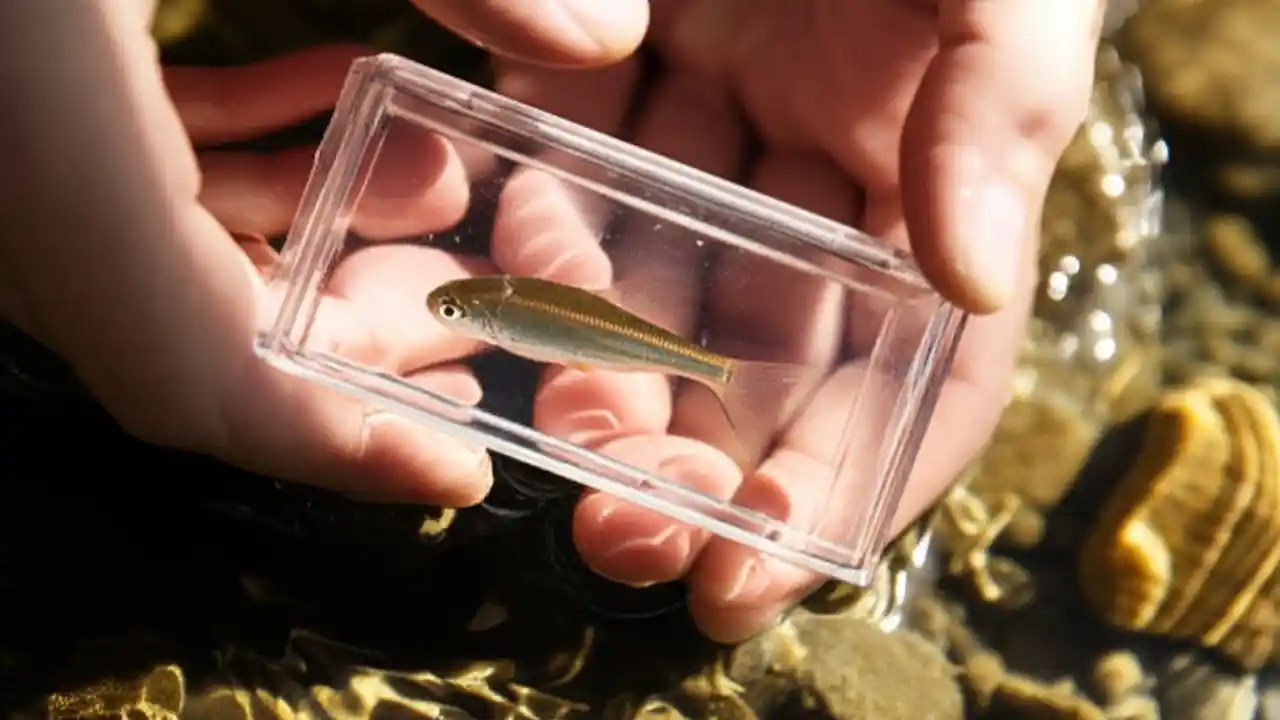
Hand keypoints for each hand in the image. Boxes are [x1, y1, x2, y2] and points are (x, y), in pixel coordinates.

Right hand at [0, 6, 523, 506]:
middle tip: (476, 326)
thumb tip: (603, 37)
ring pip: (149, 248)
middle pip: (186, 333)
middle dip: (355, 334)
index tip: (462, 470)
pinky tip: (337, 84)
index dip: (338, 445)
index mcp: (42, 129)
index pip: (192, 375)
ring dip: (310, 221)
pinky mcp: (1, 79)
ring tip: (437, 187)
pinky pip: (110, 158)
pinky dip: (237, 138)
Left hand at [387, 0, 1102, 641]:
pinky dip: (552, 238)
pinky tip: (521, 288)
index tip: (751, 584)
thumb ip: (1000, 120)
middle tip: (622, 542)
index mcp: (936, 174)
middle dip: (701, 467)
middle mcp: (826, 168)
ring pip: (661, 287)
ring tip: (567, 442)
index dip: (841, 491)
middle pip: (769, 362)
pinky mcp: (616, 60)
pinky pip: (577, 171)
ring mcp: (718, 116)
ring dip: (612, 375)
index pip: (911, 375)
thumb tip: (971, 285)